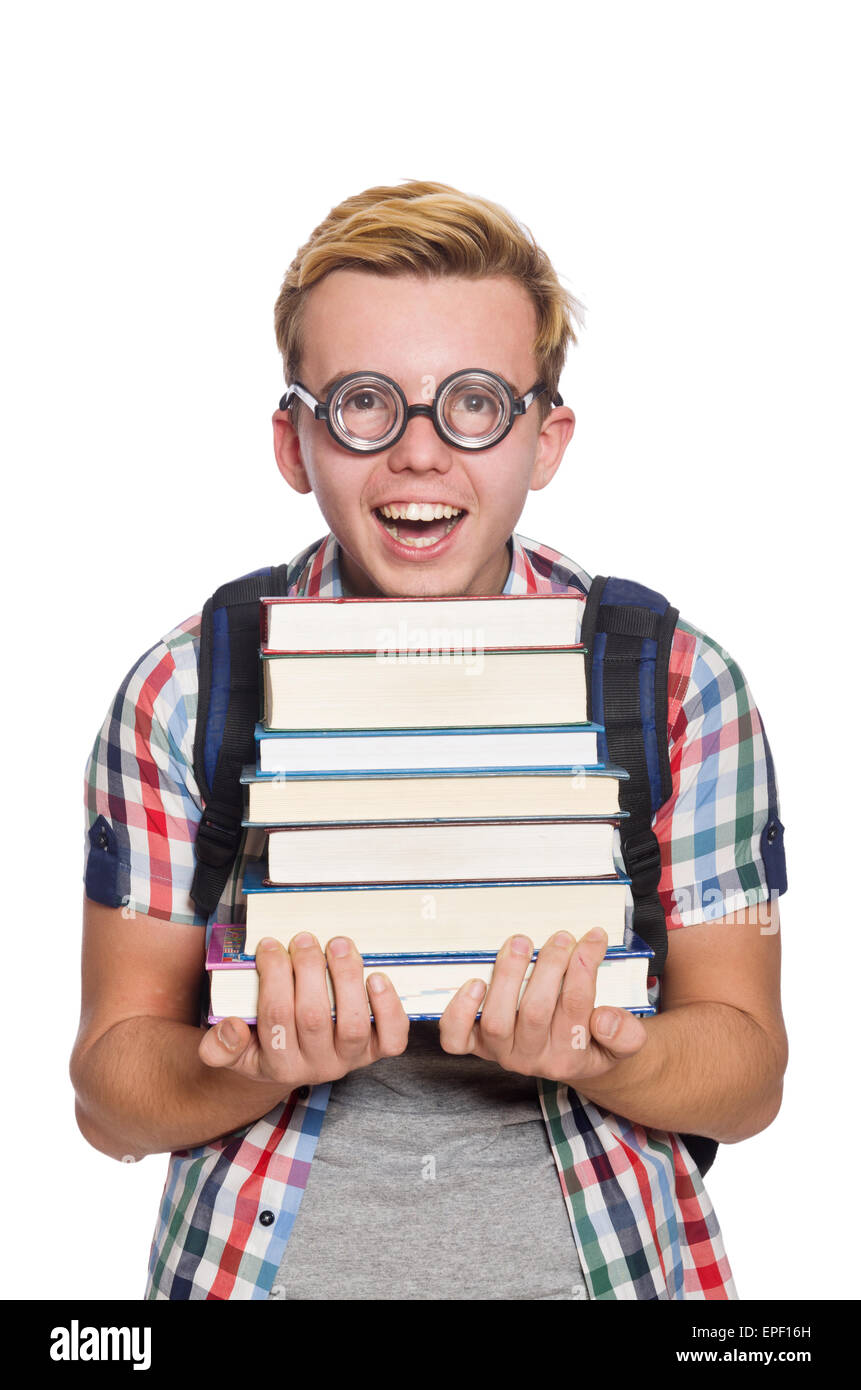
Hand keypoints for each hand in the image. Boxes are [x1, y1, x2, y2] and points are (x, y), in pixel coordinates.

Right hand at [198, 932, 409, 1086]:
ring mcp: (350, 1060)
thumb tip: (230, 1027)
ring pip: (353, 1025)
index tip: (269, 944)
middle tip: (303, 938)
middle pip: (313, 1017)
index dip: (273, 976)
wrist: (294, 1066)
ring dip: (347, 979)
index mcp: (277, 1064)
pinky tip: (377, 977)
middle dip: (308, 970)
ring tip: (338, 944)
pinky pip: (392, 1039)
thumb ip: (219, 1046)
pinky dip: (388, 1008)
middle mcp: (317, 1068)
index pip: (275, 1018)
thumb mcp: (234, 1051)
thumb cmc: (265, 1044)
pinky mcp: (377, 1052)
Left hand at [438, 928, 647, 1083]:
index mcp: (572, 1056)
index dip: (584, 967)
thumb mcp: (623, 1044)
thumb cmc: (592, 1040)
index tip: (593, 937)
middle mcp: (533, 1058)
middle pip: (536, 1012)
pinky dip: (460, 1012)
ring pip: (497, 1022)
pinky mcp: (475, 1045)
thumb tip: (605, 1017)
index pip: (577, 1007)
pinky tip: (473, 982)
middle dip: (549, 967)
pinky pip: (457, 1038)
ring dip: (507, 977)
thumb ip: (626, 1034)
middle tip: (560, 937)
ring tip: (521, 943)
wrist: (569, 1061)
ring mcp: (501, 1052)